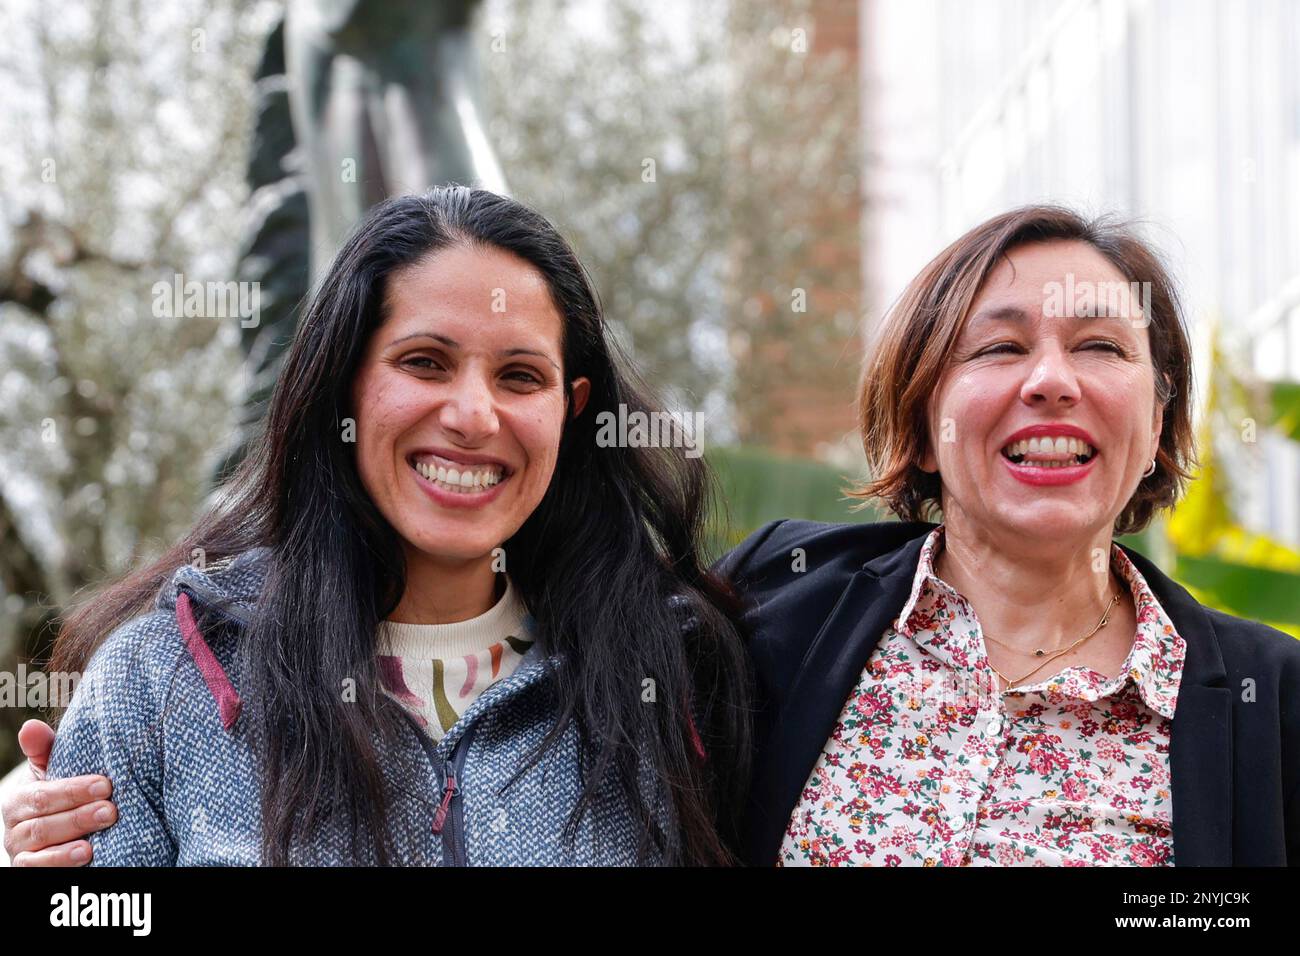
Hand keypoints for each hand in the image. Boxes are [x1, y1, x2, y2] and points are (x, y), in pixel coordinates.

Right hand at [1, 719, 116, 865]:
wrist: (64, 827)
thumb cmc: (61, 790)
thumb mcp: (54, 769)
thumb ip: (45, 749)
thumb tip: (30, 726)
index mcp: (19, 798)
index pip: (42, 795)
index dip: (72, 790)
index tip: (105, 785)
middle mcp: (15, 826)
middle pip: (44, 824)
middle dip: (79, 817)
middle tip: (110, 810)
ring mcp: (21, 851)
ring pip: (42, 847)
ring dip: (70, 845)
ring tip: (96, 839)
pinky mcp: (29, 869)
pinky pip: (38, 869)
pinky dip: (60, 863)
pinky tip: (86, 856)